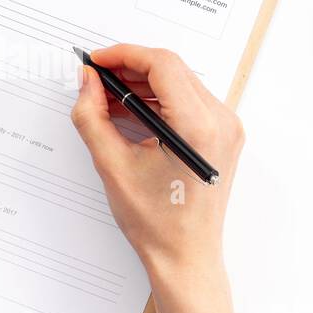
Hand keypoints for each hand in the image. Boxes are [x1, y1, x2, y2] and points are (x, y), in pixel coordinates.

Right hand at [70, 45, 243, 297]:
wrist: (186, 257)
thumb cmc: (156, 222)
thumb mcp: (112, 165)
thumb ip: (92, 116)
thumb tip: (87, 82)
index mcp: (198, 126)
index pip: (162, 65)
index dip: (124, 55)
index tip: (96, 61)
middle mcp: (221, 121)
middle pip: (172, 70)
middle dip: (131, 68)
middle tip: (96, 78)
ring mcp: (226, 128)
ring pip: (180, 82)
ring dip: (144, 83)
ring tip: (108, 96)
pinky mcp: (222, 136)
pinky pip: (189, 101)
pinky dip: (159, 99)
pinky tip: (131, 110)